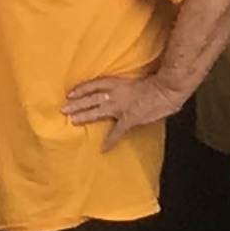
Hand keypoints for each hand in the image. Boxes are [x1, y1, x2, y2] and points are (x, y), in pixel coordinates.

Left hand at [63, 74, 187, 150]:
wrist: (167, 89)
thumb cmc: (156, 84)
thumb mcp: (136, 81)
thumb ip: (126, 87)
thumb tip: (122, 92)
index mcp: (117, 83)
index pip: (95, 85)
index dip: (82, 89)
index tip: (70, 93)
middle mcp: (115, 94)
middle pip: (91, 98)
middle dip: (77, 103)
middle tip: (63, 108)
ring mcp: (120, 107)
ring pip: (97, 111)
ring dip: (84, 116)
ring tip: (71, 120)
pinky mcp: (129, 119)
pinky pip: (117, 132)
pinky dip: (110, 141)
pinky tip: (103, 149)